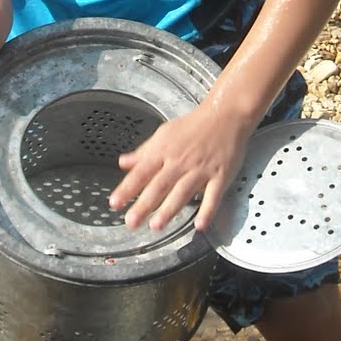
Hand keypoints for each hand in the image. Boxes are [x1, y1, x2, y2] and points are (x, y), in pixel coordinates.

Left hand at [108, 102, 253, 233]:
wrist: (225, 114)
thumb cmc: (194, 125)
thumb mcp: (164, 134)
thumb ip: (144, 152)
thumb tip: (123, 162)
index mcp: (164, 151)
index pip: (141, 172)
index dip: (127, 188)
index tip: (115, 203)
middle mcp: (180, 161)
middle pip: (159, 185)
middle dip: (144, 204)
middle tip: (131, 222)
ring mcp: (201, 169)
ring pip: (183, 191)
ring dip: (169, 209)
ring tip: (156, 226)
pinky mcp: (220, 174)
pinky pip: (213, 195)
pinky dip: (207, 210)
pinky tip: (200, 225)